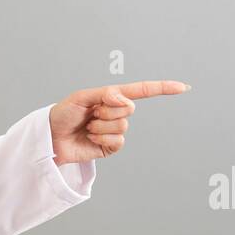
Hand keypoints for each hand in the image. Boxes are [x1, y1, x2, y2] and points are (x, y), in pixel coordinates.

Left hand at [49, 80, 189, 164]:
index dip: (162, 88)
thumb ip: (105, 94)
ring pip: (122, 126)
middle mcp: (116, 112)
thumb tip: (124, 99)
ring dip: (101, 126)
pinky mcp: (110, 147)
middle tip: (89, 114)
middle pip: (128, 109)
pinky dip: (102, 139)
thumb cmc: (64, 114)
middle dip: (107, 110)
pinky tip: (90, 138)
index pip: (141, 91)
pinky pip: (117, 141)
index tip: (183, 87)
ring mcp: (114, 130)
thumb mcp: (82, 97)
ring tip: (87, 127)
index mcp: (112, 97)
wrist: (51, 137)